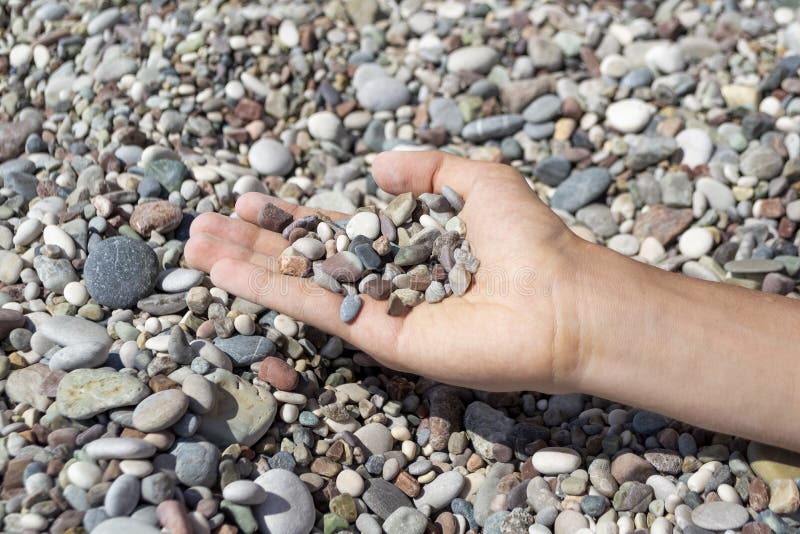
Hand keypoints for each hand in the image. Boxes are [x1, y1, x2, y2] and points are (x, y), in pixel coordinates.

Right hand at [185, 151, 583, 391]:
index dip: (290, 215)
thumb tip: (374, 168)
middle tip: (202, 226)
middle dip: (253, 241)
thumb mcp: (477, 181)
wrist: (558, 298)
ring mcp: (379, 312)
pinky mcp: (378, 338)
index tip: (248, 200)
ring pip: (299, 283)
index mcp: (405, 244)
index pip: (334, 228)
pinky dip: (268, 289)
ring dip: (244, 265)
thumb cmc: (528, 240)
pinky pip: (315, 308)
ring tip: (194, 245)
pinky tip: (224, 270)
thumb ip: (427, 168)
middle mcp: (385, 279)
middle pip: (306, 257)